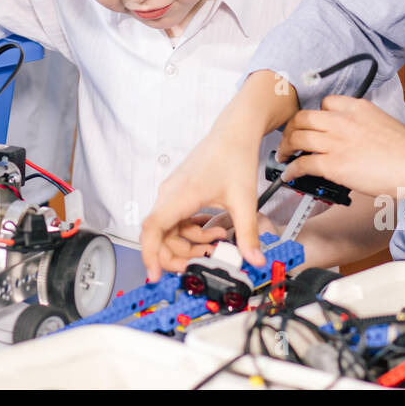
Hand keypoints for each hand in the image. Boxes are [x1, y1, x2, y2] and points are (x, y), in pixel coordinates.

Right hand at [140, 123, 268, 279]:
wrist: (235, 131)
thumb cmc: (234, 155)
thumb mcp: (244, 199)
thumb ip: (248, 233)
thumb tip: (254, 259)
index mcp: (181, 194)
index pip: (153, 228)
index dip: (150, 254)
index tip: (155, 274)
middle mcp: (170, 194)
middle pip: (161, 236)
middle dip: (180, 255)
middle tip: (203, 262)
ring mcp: (173, 193)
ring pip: (171, 231)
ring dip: (192, 243)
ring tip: (219, 242)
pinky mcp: (179, 193)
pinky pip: (178, 221)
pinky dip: (193, 231)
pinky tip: (214, 230)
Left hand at [278, 94, 404, 199]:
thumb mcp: (382, 123)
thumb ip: (362, 125)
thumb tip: (351, 140)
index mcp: (356, 108)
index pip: (325, 103)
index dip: (314, 115)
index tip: (310, 124)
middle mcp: (342, 121)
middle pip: (303, 118)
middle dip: (291, 129)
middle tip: (289, 139)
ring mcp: (336, 142)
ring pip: (297, 138)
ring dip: (285, 148)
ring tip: (283, 155)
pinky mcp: (334, 164)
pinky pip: (303, 164)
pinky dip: (292, 169)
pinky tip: (290, 174)